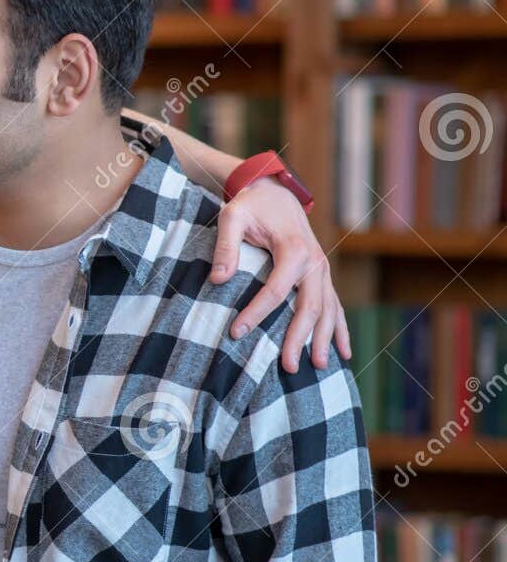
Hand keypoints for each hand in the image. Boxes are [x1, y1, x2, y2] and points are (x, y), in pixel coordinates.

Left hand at [210, 176, 350, 372]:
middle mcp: (315, 262)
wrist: (274, 193)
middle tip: (286, 366)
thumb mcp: (232, 217)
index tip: (236, 332)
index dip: (256, 313)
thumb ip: (226, 246)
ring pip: (328, 310)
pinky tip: (342, 353)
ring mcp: (322, 270)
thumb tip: (218, 279)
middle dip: (298, 338)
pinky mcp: (322, 276)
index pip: (276, 289)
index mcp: (294, 249)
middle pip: (309, 306)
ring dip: (323, 340)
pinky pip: (335, 306)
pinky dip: (339, 329)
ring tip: (317, 367)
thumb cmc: (250, 206)